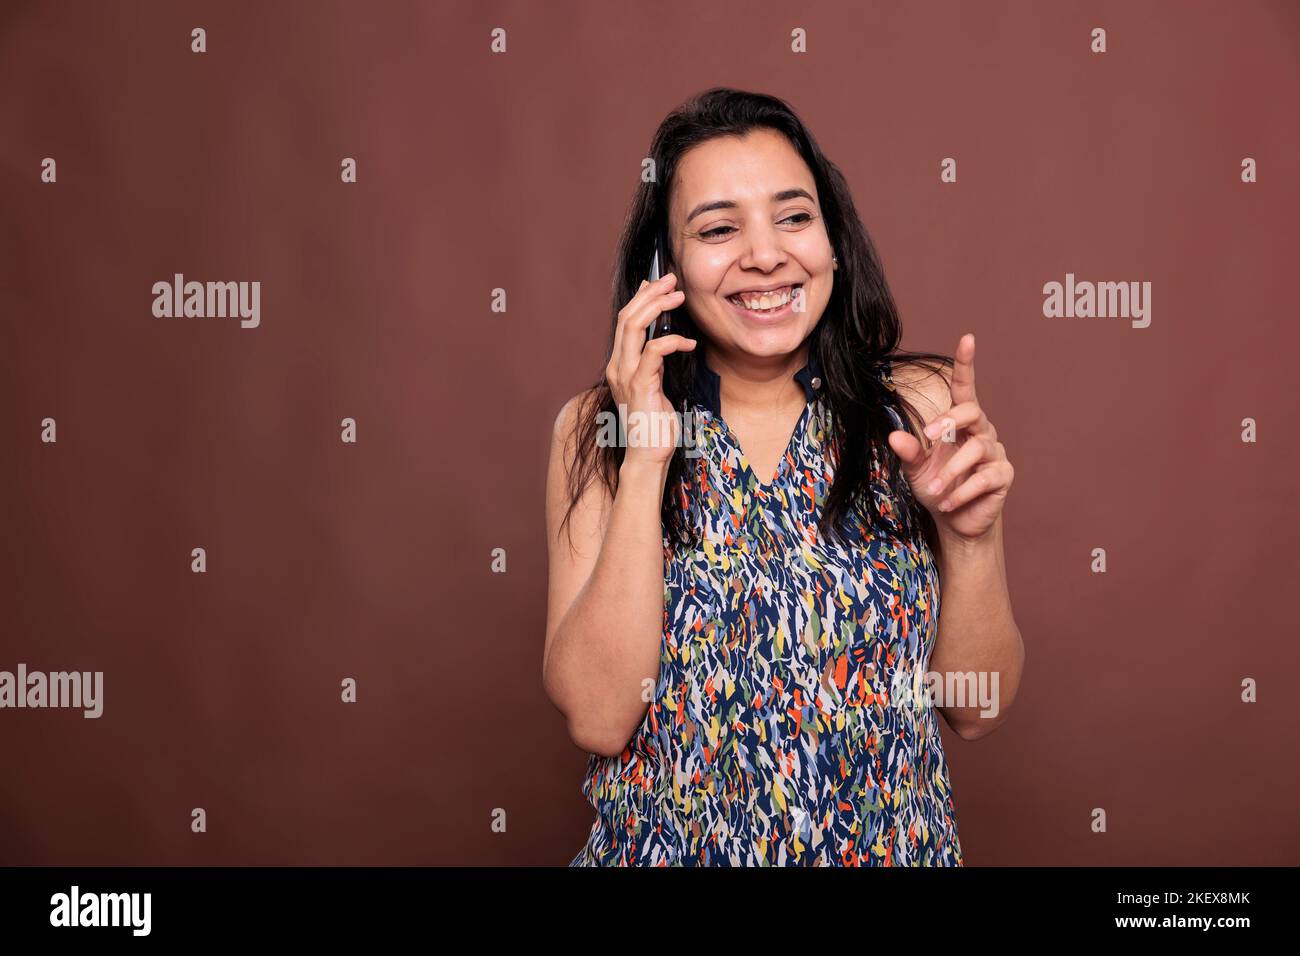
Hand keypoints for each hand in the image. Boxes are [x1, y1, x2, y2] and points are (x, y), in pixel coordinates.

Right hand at [605, 273, 696, 468]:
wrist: (647, 456)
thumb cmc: (655, 425)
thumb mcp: (654, 386)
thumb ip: (654, 363)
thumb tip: (662, 338)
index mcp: (619, 365)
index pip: (624, 321)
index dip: (640, 298)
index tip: (657, 283)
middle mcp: (617, 367)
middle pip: (626, 316)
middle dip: (650, 293)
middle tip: (672, 280)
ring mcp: (626, 376)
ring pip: (632, 326)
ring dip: (657, 306)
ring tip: (678, 296)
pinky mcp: (640, 385)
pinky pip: (654, 351)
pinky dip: (672, 341)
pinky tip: (689, 343)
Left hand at [886, 333, 1013, 542]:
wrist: (954, 520)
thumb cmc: (937, 486)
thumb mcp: (916, 469)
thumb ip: (908, 451)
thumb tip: (892, 434)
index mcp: (960, 424)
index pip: (964, 388)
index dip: (966, 364)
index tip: (967, 339)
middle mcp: (981, 432)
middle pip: (973, 411)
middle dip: (950, 420)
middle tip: (930, 436)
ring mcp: (994, 454)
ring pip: (977, 448)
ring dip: (952, 470)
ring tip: (934, 489)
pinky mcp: (1002, 477)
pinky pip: (985, 478)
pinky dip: (963, 492)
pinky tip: (948, 502)